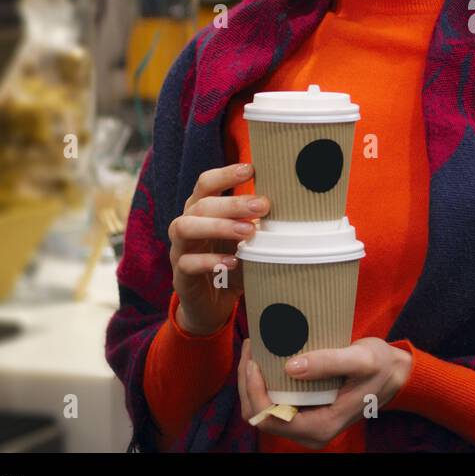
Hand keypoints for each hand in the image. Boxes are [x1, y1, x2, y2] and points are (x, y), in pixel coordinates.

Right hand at [169, 163, 268, 336]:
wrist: (212, 306)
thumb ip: (261, 223)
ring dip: (219, 226)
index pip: (205, 183)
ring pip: (185, 227)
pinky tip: (233, 262)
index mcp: (202, 210)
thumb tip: (295, 206)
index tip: (251, 169)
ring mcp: (179, 250)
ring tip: (248, 232)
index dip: (225, 174)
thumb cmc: (232, 263)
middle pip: (200, 204)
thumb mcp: (248, 241)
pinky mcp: (180, 277)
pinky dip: (211, 261)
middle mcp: (186, 225)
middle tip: (262, 205)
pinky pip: (187, 263)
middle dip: (232, 202)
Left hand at [238, 337, 412, 448]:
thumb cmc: (381, 366)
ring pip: (263, 409)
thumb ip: (329, 362)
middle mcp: (309, 431)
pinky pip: (273, 402)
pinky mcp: (305, 411)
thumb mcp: (361, 359)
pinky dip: (264, 382)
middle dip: (248, 383)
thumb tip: (289, 368)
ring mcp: (305, 423)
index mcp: (320, 427)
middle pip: (260, 416)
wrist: (394, 374)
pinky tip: (265, 357)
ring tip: (255, 348)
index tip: (254, 361)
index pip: (270, 419)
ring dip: (253, 382)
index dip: (254, 392)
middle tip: (251, 347)